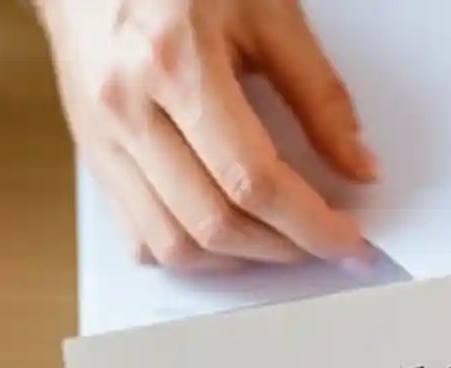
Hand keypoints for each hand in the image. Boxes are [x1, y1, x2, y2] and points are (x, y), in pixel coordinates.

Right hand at [35, 0, 377, 271]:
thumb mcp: (266, 10)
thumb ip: (318, 92)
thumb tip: (357, 166)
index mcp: (175, 61)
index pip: (254, 179)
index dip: (311, 223)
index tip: (348, 241)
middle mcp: (128, 108)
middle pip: (213, 222)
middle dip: (282, 248)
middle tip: (323, 243)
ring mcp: (102, 138)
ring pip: (171, 244)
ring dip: (236, 260)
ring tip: (279, 242)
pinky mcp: (92, 154)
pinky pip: (137, 234)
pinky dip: (188, 251)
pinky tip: (225, 235)